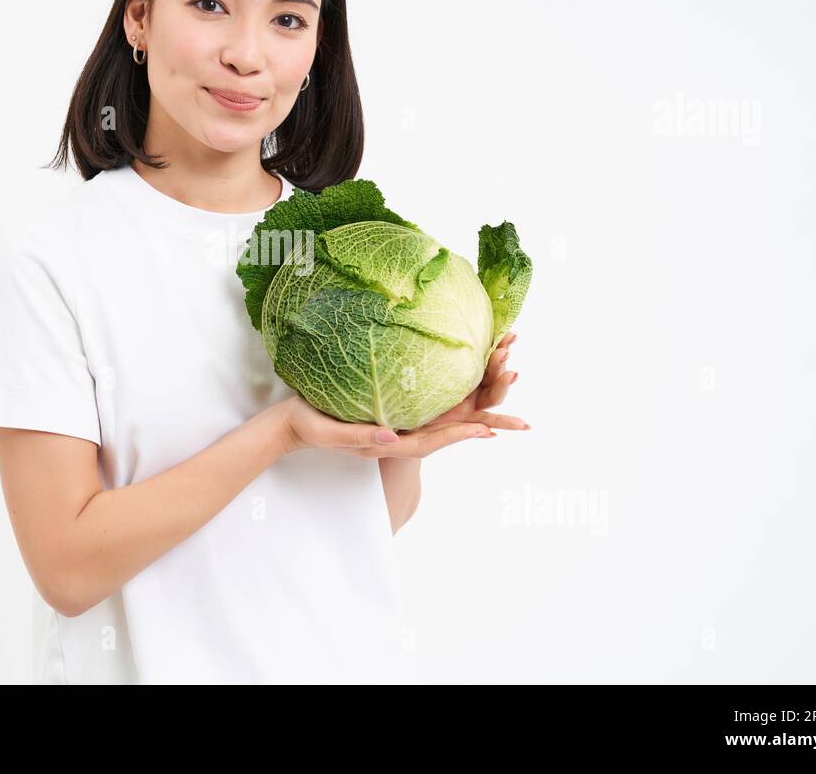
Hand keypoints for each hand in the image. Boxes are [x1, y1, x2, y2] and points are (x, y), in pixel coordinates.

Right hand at [274, 331, 525, 460]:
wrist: (291, 423)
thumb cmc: (307, 426)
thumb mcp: (329, 432)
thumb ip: (359, 436)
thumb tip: (392, 437)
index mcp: (390, 442)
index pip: (432, 441)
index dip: (461, 437)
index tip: (490, 432)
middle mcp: (403, 432)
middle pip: (452, 428)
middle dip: (487, 421)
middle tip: (523, 422)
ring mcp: (402, 419)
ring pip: (448, 413)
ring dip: (481, 400)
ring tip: (510, 381)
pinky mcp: (396, 405)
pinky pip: (435, 399)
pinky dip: (460, 389)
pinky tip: (475, 373)